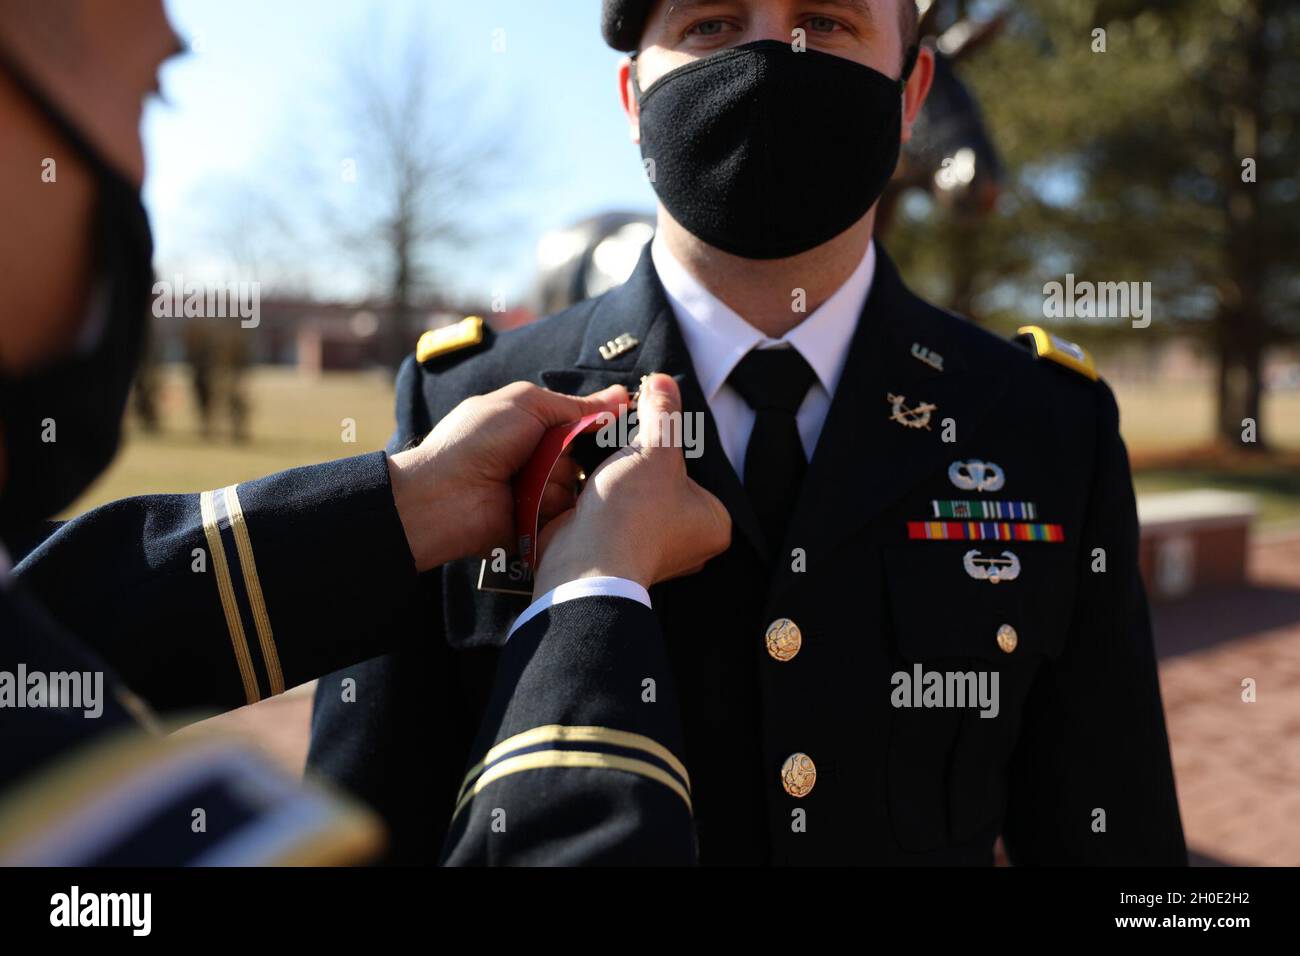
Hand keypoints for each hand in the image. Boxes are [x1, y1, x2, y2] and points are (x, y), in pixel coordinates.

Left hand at [388, 381, 628, 571]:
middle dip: (569, 456)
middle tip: (547, 455)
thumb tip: (623, 395)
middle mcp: (541, 461)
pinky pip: (565, 516)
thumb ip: (575, 405)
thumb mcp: (525, 404)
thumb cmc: (476, 440)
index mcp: (536, 428)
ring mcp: (539, 494)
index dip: (599, 426)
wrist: (443, 493)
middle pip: (585, 459)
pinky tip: (529, 505)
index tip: (616, 424)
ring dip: (555, 483)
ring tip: (525, 484)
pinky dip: (550, 509)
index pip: (585, 427)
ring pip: (576, 487)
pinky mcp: (538, 525)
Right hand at [533, 373, 731, 594]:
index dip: (668, 445)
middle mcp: (687, 542)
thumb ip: (663, 412)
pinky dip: (600, 494)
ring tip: (605, 456)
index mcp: (712, 522)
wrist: (583, 562)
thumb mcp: (655, 448)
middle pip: (662, 481)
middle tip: (626, 442)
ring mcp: (649, 550)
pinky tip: (587, 476)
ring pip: (635, 495)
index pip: (695, 470)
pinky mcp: (614, 551)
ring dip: (618, 475)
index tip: (649, 432)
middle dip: (640, 461)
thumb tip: (663, 381)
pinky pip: (611, 511)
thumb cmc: (634, 511)